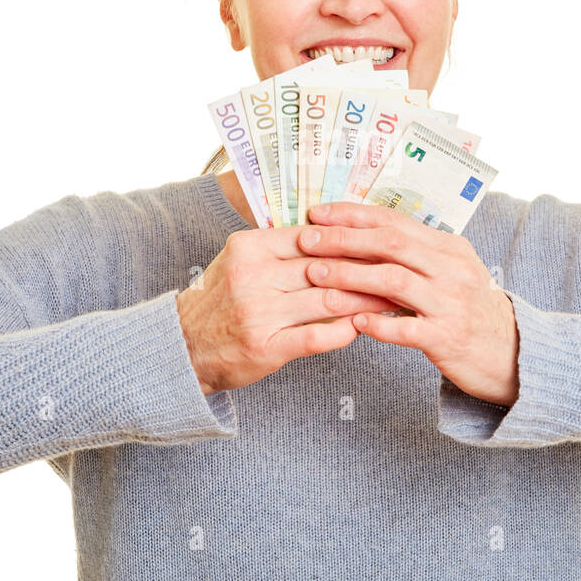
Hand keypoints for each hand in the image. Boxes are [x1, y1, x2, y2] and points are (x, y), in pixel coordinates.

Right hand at [176, 225, 398, 394]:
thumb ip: (279, 247)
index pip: (312, 237)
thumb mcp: (240, 262)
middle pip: (325, 267)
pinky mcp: (265, 347)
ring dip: (364, 302)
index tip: (379, 245)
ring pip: (327, 300)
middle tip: (398, 272)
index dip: (349, 241)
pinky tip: (362, 328)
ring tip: (390, 300)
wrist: (182, 346)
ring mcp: (259, 313)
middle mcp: (253, 276)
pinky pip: (317, 336)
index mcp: (249, 248)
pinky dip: (344, 331)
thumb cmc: (218, 301)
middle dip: (366, 270)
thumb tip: (331, 233)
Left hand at [298, 201, 520, 406]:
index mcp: (449, 248)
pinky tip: (354, 322)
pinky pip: (407, 328)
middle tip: (307, 240)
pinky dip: (378, 324)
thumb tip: (363, 234)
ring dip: (351, 275)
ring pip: (395, 281)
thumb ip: (415, 254)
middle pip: (392, 244)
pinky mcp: (448, 338)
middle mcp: (451, 269)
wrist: (513, 353)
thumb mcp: (450, 271)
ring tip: (316, 275)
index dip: (353, 215)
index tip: (318, 215)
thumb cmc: (470, 310)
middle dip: (344, 239)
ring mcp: (451, 303)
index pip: (395, 221)